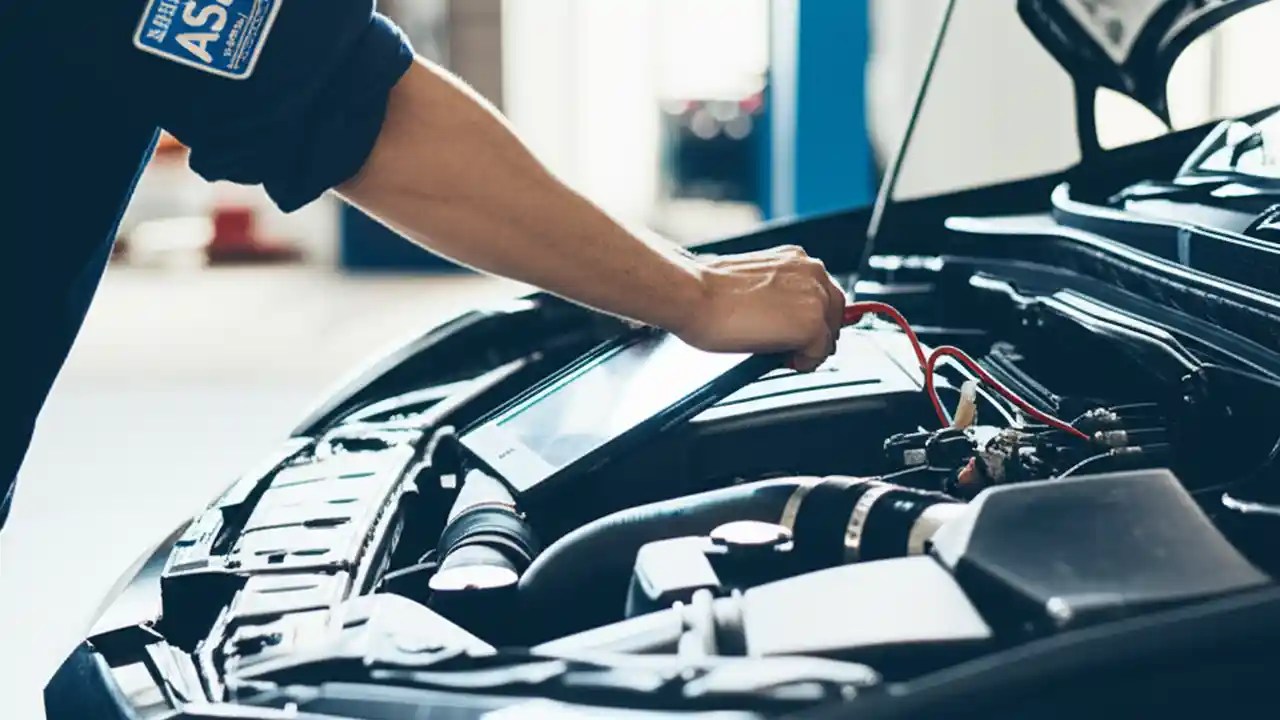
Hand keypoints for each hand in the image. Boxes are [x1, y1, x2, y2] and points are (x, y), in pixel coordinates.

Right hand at [674, 246, 846, 371]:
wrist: (694, 295)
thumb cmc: (709, 290)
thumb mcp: (756, 281)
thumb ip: (779, 293)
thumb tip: (783, 317)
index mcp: (797, 258)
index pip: (823, 294)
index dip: (810, 318)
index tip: (792, 331)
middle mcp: (813, 273)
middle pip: (834, 314)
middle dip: (815, 334)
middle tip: (789, 348)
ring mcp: (816, 298)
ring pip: (830, 334)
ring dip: (809, 347)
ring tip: (780, 352)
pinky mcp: (812, 325)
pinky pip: (820, 354)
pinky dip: (804, 362)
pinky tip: (780, 358)